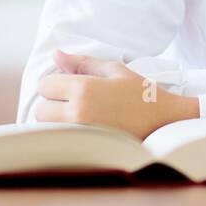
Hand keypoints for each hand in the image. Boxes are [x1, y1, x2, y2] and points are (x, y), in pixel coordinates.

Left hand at [34, 50, 199, 138]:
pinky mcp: (87, 151)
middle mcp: (78, 113)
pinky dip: (64, 136)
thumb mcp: (114, 70)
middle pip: (41, 110)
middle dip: (52, 104)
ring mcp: (81, 135)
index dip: (54, 83)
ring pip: (48, 129)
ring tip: (77, 116)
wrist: (165, 121)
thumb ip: (82, 62)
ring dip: (56, 121)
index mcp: (84, 89)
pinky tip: (81, 130)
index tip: (69, 85)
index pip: (45, 85)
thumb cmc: (141, 92)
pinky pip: (61, 143)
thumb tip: (56, 55)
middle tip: (72, 101)